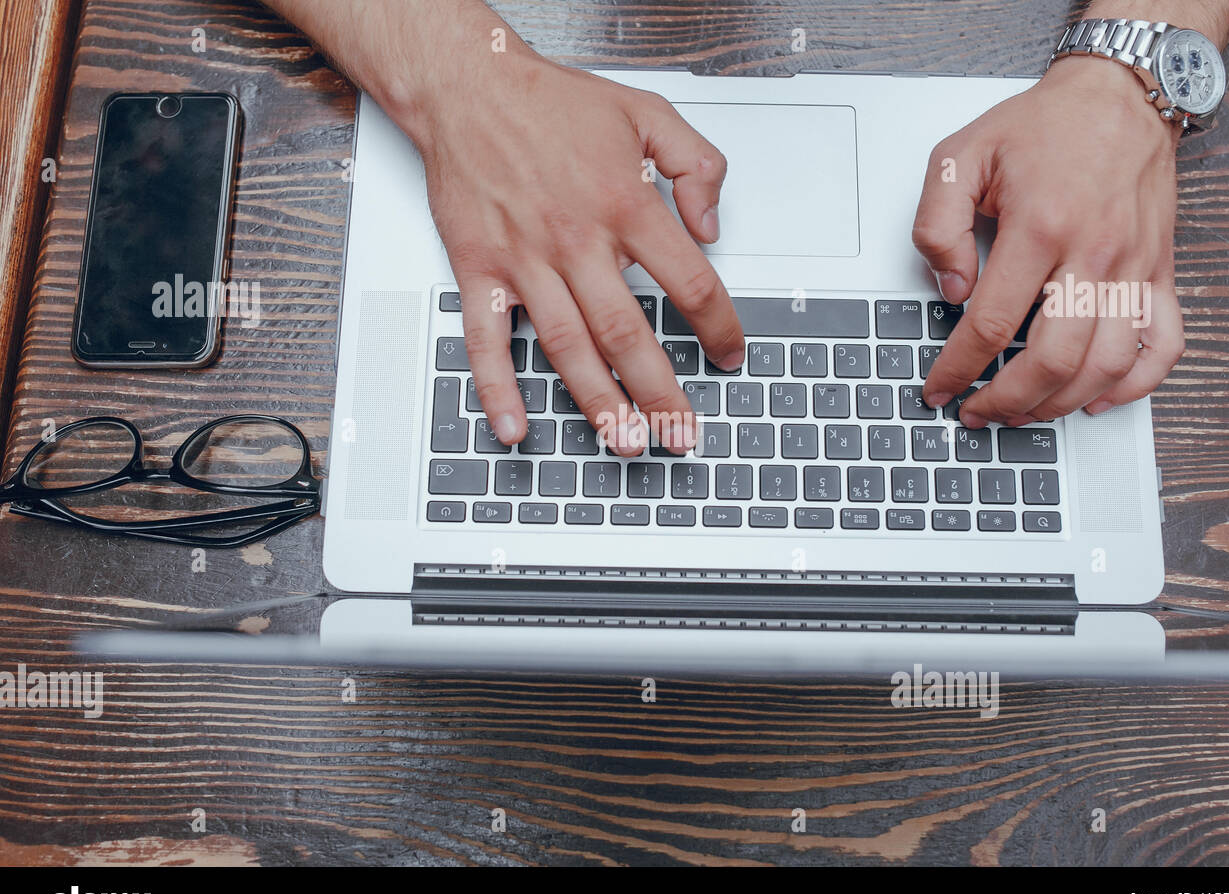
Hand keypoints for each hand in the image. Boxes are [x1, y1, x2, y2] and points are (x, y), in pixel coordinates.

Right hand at [405, 45, 743, 454]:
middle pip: (628, 333)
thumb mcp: (647, 111)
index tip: (729, 354)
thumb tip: (712, 227)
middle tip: (682, 434)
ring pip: (568, 346)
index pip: (689, 282)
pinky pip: (487, 338)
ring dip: (599, 402)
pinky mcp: (480, 269)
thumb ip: (696, 164)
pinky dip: (497, 387)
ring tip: (626, 443)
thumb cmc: (553, 103)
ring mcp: (525, 260)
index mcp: (626, 203)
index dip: (718, 326)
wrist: (470, 86)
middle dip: (660, 392)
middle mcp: (577, 239)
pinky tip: (515, 426)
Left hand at [912, 56, 1185, 428]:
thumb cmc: (1042, 127)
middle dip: (1008, 401)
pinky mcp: (1160, 271)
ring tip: (1024, 413)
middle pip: (1053, 359)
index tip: (941, 389)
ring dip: (1060, 403)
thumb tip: (951, 290)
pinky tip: (1097, 398)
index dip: (959, 368)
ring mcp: (1133, 266)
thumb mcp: (959, 157)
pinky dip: (1134, 385)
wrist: (1120, 94)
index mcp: (1039, 226)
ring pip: (1106, 365)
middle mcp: (1093, 252)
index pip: (992, 324)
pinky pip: (1163, 345)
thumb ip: (937, 225)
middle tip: (978, 413)